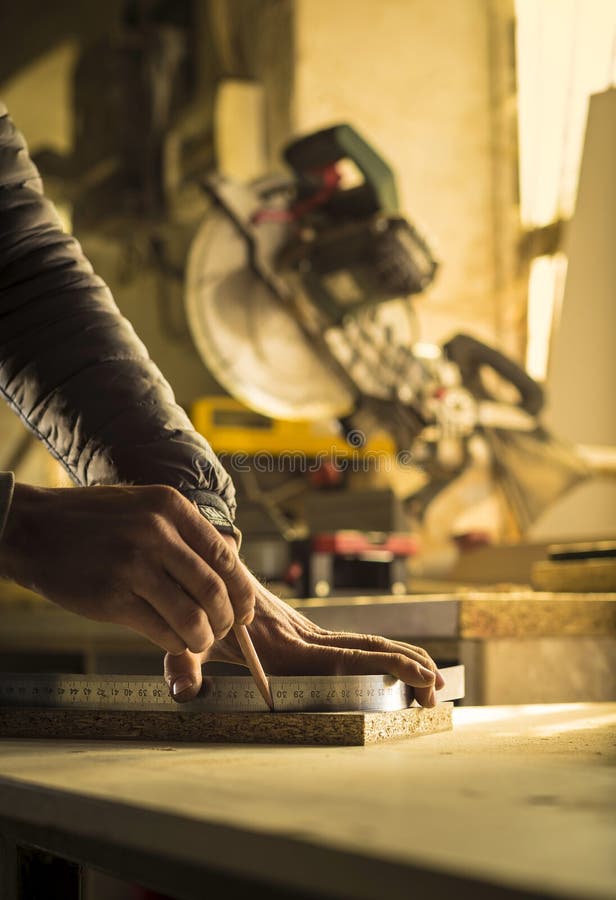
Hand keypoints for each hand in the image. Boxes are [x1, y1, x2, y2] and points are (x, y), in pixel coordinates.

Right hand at [0, 483, 252, 653]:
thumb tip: (226, 566)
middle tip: (226, 630)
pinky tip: (173, 641)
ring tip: (200, 641)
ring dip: (203, 637)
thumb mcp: (144, 506)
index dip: (242, 590)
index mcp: (171, 507)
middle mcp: (157, 533)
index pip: (225, 556)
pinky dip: (175, 642)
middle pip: (214, 589)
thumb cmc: (93, 520)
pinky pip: (160, 630)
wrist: (34, 528)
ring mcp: (134, 565)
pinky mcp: (112, 597)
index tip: (245, 610)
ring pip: (192, 616)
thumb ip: (182, 532)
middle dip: (228, 618)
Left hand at [165, 572, 444, 705]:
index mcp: (284, 646)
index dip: (383, 666)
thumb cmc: (199, 607)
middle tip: (437, 691)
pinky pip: (353, 647)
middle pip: (367, 651)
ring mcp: (309, 636)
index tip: (414, 676)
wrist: (208, 569)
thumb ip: (183, 664)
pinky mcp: (307, 637)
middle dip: (406, 669)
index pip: (344, 657)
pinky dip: (382, 658)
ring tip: (432, 685)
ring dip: (401, 662)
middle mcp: (304, 639)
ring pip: (366, 646)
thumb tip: (181, 692)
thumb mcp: (188, 639)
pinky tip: (397, 672)